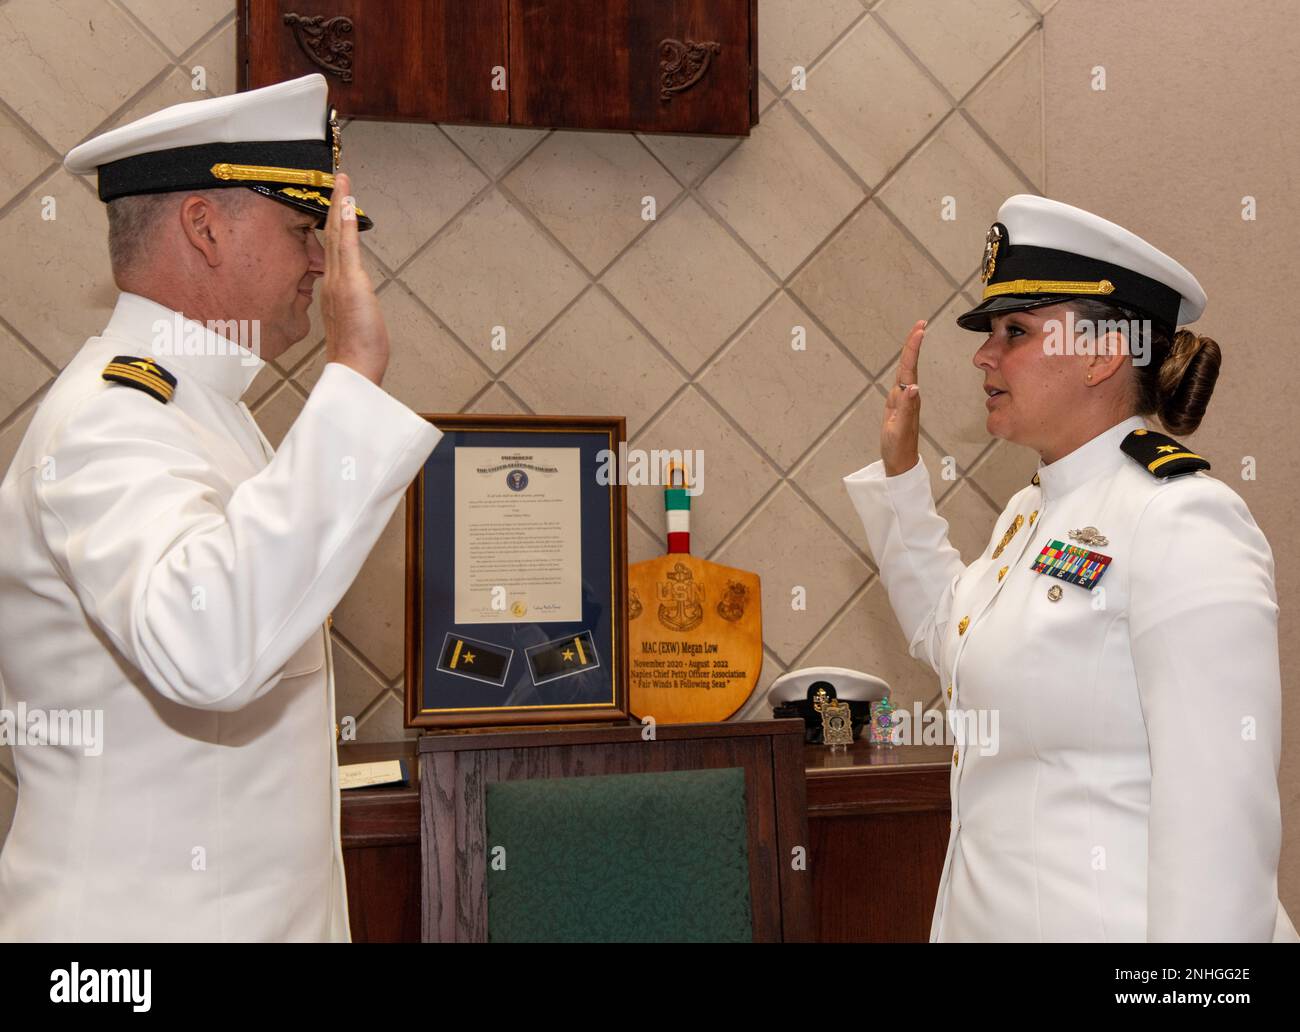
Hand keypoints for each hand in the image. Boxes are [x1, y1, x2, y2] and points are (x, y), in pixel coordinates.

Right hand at [321, 171, 388, 386]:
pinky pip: (347, 246)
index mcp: (331, 288)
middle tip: (337, 179)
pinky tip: (347, 203)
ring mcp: (338, 280)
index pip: (333, 248)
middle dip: (333, 205)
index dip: (333, 224)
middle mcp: (331, 280)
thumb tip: (354, 303)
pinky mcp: (348, 283)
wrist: (352, 369)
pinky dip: (345, 223)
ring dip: (339, 206)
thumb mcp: (354, 323)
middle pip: (332, 235)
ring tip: (342, 181)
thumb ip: (352, 307)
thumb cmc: (355, 353)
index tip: (335, 202)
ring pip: (337, 236)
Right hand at [881, 319, 925, 475]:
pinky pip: (902, 380)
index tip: (919, 329)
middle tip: (920, 323)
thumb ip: (905, 408)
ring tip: (915, 334)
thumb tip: (912, 387)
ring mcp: (904, 399)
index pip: (909, 367)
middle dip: (913, 343)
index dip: (913, 348)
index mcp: (908, 398)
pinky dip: (904, 366)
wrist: (900, 461)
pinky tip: (906, 362)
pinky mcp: (899, 404)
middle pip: (909, 364)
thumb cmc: (898, 447)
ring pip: (906, 370)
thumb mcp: (899, 428)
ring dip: (910, 352)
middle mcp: (908, 395)